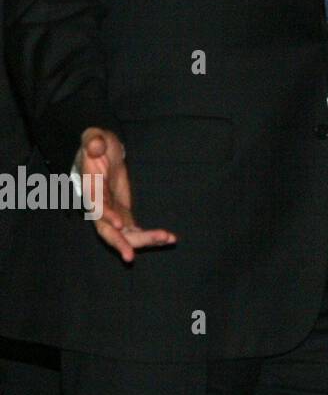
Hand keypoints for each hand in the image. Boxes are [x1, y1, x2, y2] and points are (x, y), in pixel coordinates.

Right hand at [76, 127, 176, 263]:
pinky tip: (169, 239)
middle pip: (107, 230)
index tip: (118, 224)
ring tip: (168, 239)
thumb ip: (93, 141)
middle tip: (131, 257)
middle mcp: (100, 205)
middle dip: (119, 243)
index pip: (97, 205)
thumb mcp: (95, 137)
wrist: (101, 152)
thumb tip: (95, 145)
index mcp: (92, 188)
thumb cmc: (98, 143)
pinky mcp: (122, 213)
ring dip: (143, 239)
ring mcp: (112, 212)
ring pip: (124, 234)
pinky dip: (149, 236)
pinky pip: (135, 229)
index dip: (105, 215)